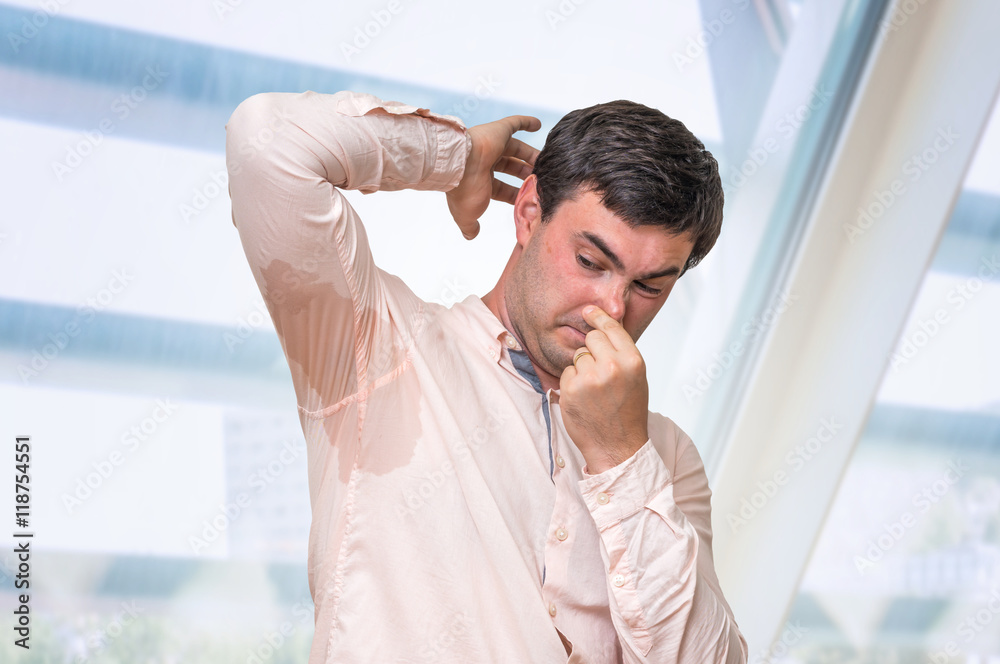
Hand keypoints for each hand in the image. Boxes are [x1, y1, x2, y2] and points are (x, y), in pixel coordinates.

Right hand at [446, 114, 540, 239]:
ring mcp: (492, 145)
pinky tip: (539, 124)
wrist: (458, 166)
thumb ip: (470, 225)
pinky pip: (514, 123)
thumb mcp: (467, 215)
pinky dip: (527, 122)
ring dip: (531, 155)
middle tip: (541, 179)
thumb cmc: (463, 191)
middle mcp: (486, 162)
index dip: (515, 194)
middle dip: (526, 175)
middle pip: (511, 168)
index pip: (501, 188)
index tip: (529, 199)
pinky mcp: (498, 130)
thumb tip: (471, 235)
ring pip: (516, 149)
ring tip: (547, 160)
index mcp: (479, 181)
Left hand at [559, 305, 649, 473]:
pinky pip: (566, 372)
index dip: (598, 317)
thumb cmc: (628, 411)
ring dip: (582, 368)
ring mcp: (590, 378)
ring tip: (594, 389)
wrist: (618, 446)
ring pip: (578, 355)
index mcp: (633, 361)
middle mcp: (612, 366)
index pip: (612, 328)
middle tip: (599, 370)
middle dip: (592, 349)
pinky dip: (571, 382)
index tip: (588, 310)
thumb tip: (604, 326)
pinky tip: (583, 398)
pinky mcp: (571, 389)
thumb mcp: (636, 377)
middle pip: (591, 338)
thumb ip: (622, 352)